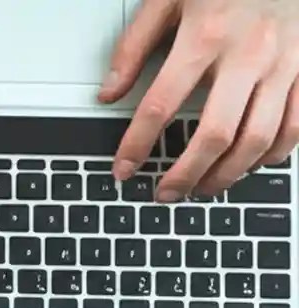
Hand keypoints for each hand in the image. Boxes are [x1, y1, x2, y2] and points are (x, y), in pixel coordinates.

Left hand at [101, 0, 298, 199]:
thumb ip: (133, 47)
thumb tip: (107, 92)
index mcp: (204, 35)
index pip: (160, 105)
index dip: (136, 145)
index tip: (123, 169)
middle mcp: (247, 54)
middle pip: (215, 134)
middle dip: (185, 174)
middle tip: (164, 193)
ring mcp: (283, 65)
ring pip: (259, 138)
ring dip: (227, 174)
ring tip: (202, 190)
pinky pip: (296, 126)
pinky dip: (273, 154)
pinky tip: (249, 165)